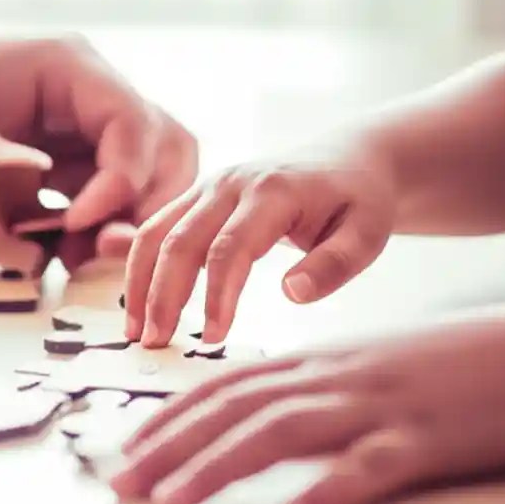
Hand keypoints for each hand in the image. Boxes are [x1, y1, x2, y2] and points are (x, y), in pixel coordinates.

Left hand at [0, 36, 196, 264]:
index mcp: (69, 67)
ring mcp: (80, 133)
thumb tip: (37, 191)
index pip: (132, 121)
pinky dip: (90, 237)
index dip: (121, 179)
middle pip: (162, 151)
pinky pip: (103, 206)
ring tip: (68, 261)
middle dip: (142, 206)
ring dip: (120, 227)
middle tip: (96, 252)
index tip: (75, 224)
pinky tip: (52, 261)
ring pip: (143, 183)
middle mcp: (88, 97)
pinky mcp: (65, 167)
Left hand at [109, 315, 504, 503]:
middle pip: (234, 409)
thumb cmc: (437, 368)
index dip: (168, 416)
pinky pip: (368, 469)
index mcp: (314, 361)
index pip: (223, 385)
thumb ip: (304, 388)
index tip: (124, 446)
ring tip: (171, 502)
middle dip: (168, 446)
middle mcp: (332, 377)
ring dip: (219, 467)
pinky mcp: (423, 441)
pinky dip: (326, 493)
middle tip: (119, 483)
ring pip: (283, 433)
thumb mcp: (358, 368)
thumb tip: (247, 421)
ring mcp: (375, 406)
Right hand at [124, 148, 396, 346]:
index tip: (213, 338)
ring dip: (140, 283)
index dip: (217, 296)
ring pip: (156, 232)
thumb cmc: (358, 201)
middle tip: (154, 344)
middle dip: (162, 295)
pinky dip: (142, 267)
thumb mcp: (368, 233)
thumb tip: (292, 294)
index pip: (231, 249)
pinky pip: (157, 228)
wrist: (346, 159)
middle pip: (180, 240)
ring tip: (136, 331)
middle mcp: (231, 183)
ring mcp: (209, 186)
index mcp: (273, 192)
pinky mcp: (197, 196)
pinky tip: (141, 305)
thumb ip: (335, 265)